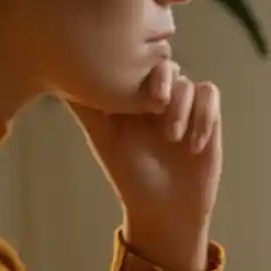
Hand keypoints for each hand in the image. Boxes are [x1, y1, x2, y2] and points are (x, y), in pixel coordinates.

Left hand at [69, 61, 222, 270]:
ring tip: (172, 138)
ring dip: (181, 107)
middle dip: (162, 79)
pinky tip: (193, 146)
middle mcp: (158, 97)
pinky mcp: (208, 118)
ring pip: (188, 81)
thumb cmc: (131, 177)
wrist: (165, 208)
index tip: (129, 95)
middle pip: (164, 63)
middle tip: (156, 104)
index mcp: (132, 96)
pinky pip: (209, 96)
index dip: (134, 69)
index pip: (134, 63)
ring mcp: (184, 107)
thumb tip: (61, 80)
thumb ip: (88, 110)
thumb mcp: (104, 140)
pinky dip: (203, 117)